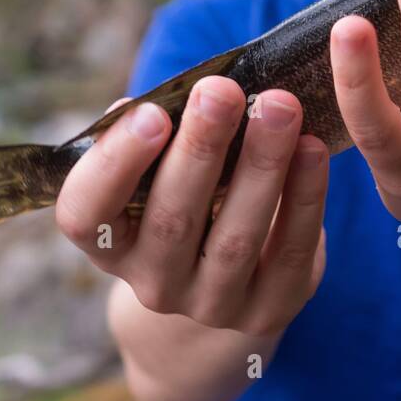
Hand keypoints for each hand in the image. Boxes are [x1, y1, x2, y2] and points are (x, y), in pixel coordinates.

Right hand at [55, 79, 328, 337]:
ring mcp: (211, 304)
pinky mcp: (268, 310)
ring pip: (234, 239)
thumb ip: (157, 133)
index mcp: (110, 241)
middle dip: (200, 147)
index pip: (87, 214)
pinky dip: (304, 198)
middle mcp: (153, 282)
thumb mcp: (162, 168)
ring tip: (280, 107)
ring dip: (261, 165)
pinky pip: (288, 253)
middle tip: (224, 90)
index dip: (115, 164)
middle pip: (171, 219)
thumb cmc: (190, 193)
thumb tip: (166, 98)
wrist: (232, 276)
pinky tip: (313, 150)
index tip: (153, 112)